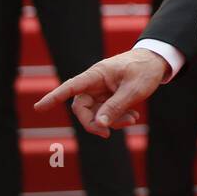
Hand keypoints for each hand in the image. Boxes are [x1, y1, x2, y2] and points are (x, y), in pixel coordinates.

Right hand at [34, 48, 167, 137]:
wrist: (158, 61)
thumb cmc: (145, 70)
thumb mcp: (133, 90)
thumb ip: (115, 107)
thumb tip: (98, 125)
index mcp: (97, 74)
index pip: (71, 87)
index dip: (54, 97)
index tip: (38, 108)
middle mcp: (95, 83)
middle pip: (81, 108)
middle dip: (93, 122)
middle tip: (107, 133)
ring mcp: (101, 91)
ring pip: (95, 113)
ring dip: (111, 121)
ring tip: (133, 119)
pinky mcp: (109, 97)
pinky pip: (106, 113)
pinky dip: (117, 118)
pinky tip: (133, 117)